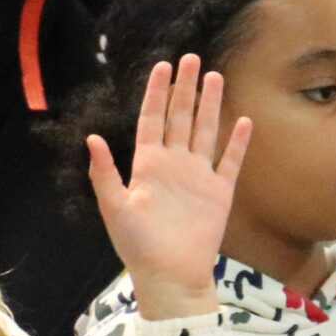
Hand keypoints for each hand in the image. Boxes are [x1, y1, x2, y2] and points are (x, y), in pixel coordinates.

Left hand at [87, 55, 250, 320]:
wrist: (171, 276)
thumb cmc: (138, 246)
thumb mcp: (115, 208)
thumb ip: (105, 173)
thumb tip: (92, 138)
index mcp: (147, 164)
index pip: (153, 119)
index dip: (157, 92)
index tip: (163, 65)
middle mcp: (173, 164)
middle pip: (180, 117)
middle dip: (185, 88)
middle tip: (192, 58)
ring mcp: (198, 177)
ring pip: (205, 131)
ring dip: (210, 105)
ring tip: (215, 77)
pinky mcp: (219, 193)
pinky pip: (230, 161)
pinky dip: (238, 142)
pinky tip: (244, 121)